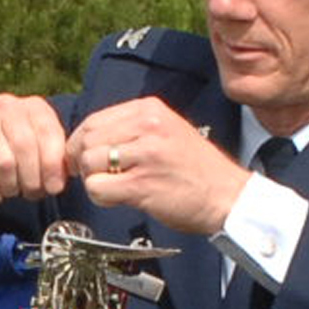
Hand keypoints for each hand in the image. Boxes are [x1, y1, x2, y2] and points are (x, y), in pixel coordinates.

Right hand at [0, 94, 70, 204]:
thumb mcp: (32, 152)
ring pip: (5, 163)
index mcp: (31, 107)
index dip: (54, 166)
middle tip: (29, 194)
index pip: (49, 135)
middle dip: (32, 180)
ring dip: (10, 187)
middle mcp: (6, 106)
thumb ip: (51, 160)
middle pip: (27, 149)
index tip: (53, 188)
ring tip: (8, 191)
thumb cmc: (1, 155)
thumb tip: (58, 182)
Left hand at [66, 98, 250, 235]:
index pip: (93, 120)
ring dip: (93, 180)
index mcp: (150, 109)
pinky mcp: (142, 183)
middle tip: (99, 177)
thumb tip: (85, 140)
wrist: (227, 196)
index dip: (81, 143)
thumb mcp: (165, 131)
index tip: (85, 160)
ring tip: (115, 187)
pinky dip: (101, 197)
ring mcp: (145, 154)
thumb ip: (129, 129)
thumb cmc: (193, 169)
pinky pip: (97, 187)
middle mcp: (147, 126)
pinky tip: (120, 199)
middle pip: (86, 141)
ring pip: (88, 163)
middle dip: (84, 163)